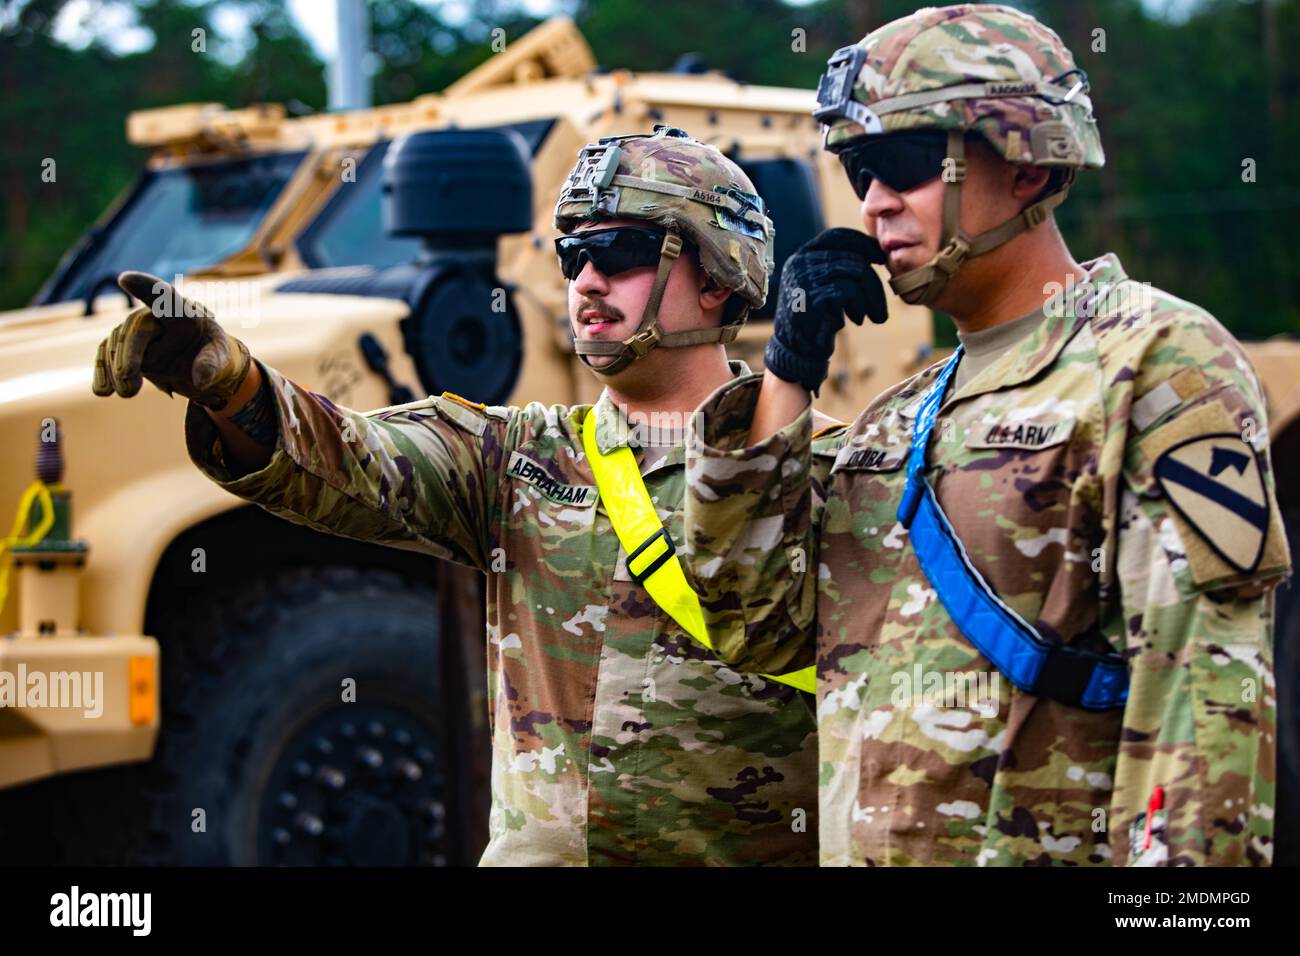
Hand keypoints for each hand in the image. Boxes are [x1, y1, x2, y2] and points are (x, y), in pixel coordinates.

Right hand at [91, 271, 250, 409]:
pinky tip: (102, 391)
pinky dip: (103, 372)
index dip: (144, 286)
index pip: (163, 295)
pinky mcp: (125, 347)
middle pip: (135, 328)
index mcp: (182, 312)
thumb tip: (200, 380)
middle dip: (128, 354)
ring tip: (126, 393)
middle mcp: (154, 316)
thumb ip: (212, 364)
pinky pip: (107, 355)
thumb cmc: (212, 351)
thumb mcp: (222, 358)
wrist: (199, 360)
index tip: (125, 279)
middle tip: (128, 381)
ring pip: (117, 342)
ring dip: (116, 368)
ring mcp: (137, 331)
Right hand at [764, 228, 887, 392]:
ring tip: (875, 316)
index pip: (836, 237)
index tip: (881, 258)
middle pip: (852, 257)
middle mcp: (800, 262)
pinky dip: (861, 306)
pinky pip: (850, 291)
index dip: (863, 243)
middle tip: (882, 306)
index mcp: (802, 256)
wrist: (796, 351)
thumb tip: (877, 251)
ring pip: (856, 271)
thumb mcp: (824, 286)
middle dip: (874, 282)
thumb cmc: (816, 320)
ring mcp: (804, 278)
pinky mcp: (812, 296)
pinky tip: (858, 320)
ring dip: (872, 297)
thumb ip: (839, 268)